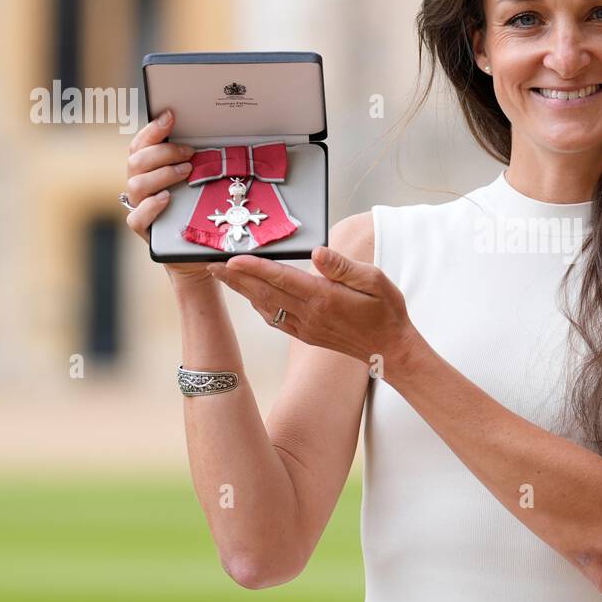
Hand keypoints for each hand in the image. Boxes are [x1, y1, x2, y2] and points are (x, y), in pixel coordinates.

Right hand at [123, 109, 207, 285]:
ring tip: (186, 172)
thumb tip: (218, 139)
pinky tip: (167, 198)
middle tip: (190, 153)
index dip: (153, 129)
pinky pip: (136, 217)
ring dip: (162, 174)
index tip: (170, 115)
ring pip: (136, 185)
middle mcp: (141, 187)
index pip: (141, 144)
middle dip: (163, 152)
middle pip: (136, 161)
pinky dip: (150, 206)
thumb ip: (199, 162)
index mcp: (149, 170)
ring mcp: (140, 207)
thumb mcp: (203, 183)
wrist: (200, 251)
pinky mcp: (145, 230)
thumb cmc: (200, 211)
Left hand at [208, 247, 417, 369]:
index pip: (282, 279)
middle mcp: (310, 315)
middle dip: (236, 278)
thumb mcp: (375, 280)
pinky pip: (276, 320)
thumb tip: (317, 252)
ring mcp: (306, 328)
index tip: (232, 258)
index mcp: (324, 298)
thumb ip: (344, 266)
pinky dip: (259, 306)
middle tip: (211, 264)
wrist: (390, 349)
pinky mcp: (307, 335)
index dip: (254, 268)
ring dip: (243, 292)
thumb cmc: (387, 311)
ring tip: (223, 277)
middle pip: (265, 293)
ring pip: (266, 307)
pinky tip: (251, 298)